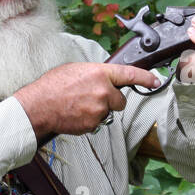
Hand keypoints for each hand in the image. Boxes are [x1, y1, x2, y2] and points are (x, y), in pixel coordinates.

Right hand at [14, 62, 160, 137]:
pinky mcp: (94, 123)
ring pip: (107, 113)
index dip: (145, 78)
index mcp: (100, 73)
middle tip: (93, 98)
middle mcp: (104, 91)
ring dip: (98, 111)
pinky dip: (88, 121)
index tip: (155, 81)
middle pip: (120, 101)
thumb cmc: (52, 86)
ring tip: (78, 105)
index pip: (130, 74)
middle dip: (111, 101)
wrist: (38, 106)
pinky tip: (75, 114)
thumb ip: (95, 74)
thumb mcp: (75, 70)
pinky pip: (97, 123)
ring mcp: (100, 109)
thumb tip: (103, 79)